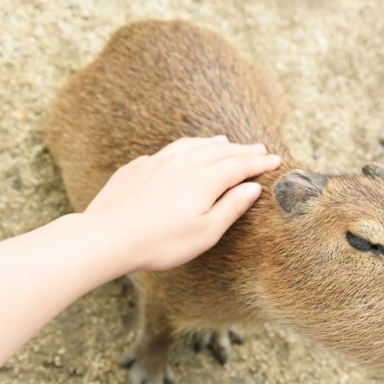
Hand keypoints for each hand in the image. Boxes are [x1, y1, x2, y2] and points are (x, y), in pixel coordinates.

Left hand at [83, 136, 280, 271]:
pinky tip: (182, 154)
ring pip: (191, 145)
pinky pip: (167, 151)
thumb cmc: (162, 242)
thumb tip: (251, 187)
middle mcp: (183, 163)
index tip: (275, 159)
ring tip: (224, 142)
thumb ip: (231, 207)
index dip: (259, 163)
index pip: (239, 165)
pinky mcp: (136, 168)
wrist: (108, 237)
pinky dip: (184, 148)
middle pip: (219, 152)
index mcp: (204, 179)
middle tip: (259, 149)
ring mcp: (157, 162)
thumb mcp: (206, 232)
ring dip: (212, 143)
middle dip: (242, 150)